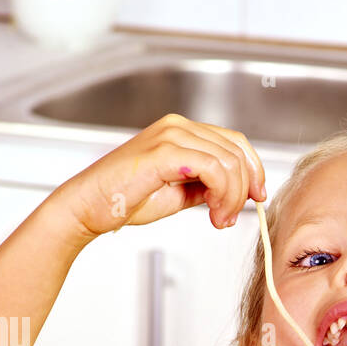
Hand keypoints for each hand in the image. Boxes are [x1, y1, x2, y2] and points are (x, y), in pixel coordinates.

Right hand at [53, 113, 266, 243]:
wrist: (89, 206)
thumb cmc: (126, 199)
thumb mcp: (179, 193)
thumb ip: (206, 187)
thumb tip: (236, 193)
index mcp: (181, 131)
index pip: (234, 142)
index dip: (253, 170)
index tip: (257, 197)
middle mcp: (178, 126)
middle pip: (236, 151)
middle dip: (244, 189)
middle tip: (229, 217)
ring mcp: (171, 135)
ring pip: (229, 162)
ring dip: (232, 197)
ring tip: (218, 219)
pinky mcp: (165, 152)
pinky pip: (214, 169)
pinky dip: (222, 195)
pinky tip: (212, 214)